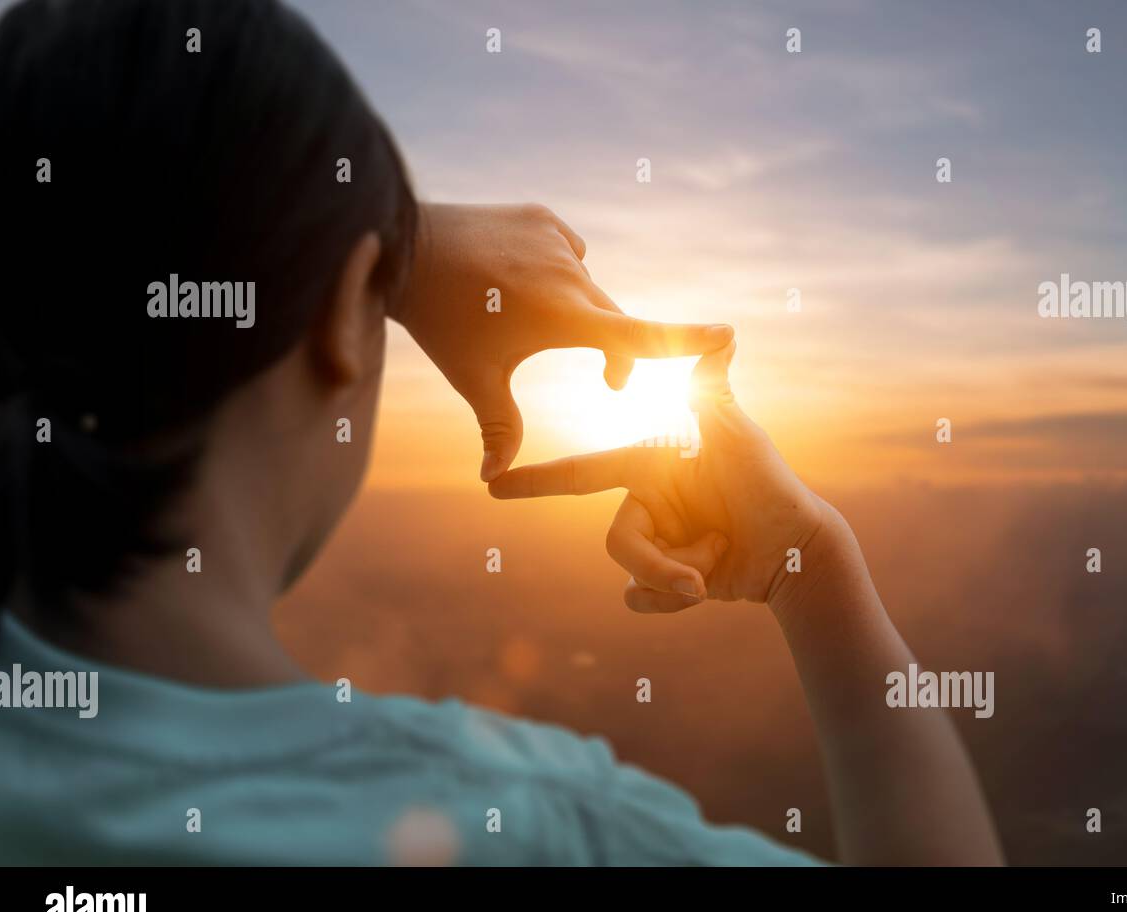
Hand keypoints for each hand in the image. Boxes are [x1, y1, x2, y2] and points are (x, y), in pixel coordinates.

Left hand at [398, 202, 733, 479]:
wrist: (399, 245)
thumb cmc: (440, 321)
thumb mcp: (473, 378)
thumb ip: (498, 428)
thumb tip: (494, 480)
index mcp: (562, 316)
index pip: (636, 334)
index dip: (685, 340)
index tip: (727, 335)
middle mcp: (569, 273)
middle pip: (613, 319)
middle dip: (615, 350)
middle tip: (612, 382)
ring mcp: (556, 240)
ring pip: (586, 285)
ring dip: (576, 307)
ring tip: (526, 314)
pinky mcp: (541, 217)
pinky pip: (565, 250)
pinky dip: (556, 267)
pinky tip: (521, 276)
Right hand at [488, 342, 830, 612]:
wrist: (797, 550)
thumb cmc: (771, 485)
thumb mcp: (738, 438)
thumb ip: (713, 391)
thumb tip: (725, 332)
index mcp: (649, 464)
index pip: (585, 472)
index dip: (539, 480)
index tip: (494, 484)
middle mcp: (647, 501)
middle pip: (616, 541)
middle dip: (658, 563)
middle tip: (701, 574)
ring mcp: (656, 540)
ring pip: (629, 573)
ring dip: (677, 576)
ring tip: (718, 561)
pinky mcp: (665, 578)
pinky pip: (638, 599)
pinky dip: (670, 602)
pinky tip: (704, 591)